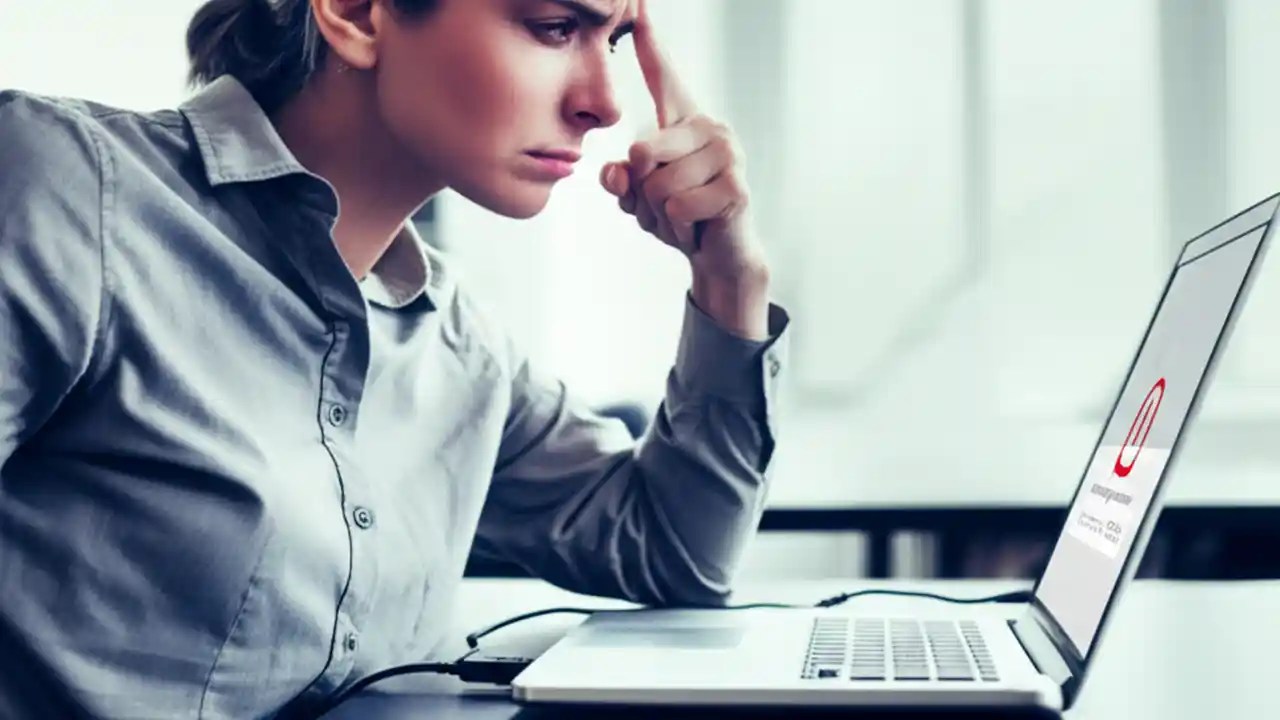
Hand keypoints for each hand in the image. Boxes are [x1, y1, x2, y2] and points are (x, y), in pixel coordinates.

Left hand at [599, 0, 768, 289]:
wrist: (719, 256)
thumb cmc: (680, 216)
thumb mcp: (638, 196)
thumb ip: (621, 180)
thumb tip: (617, 172)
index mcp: (684, 123)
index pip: (664, 77)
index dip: (649, 44)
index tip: (638, 6)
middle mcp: (710, 127)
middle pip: (641, 151)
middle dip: (641, 191)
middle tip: (666, 205)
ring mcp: (727, 154)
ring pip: (657, 185)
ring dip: (660, 215)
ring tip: (684, 217)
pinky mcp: (735, 185)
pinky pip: (678, 208)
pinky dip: (678, 228)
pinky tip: (698, 228)